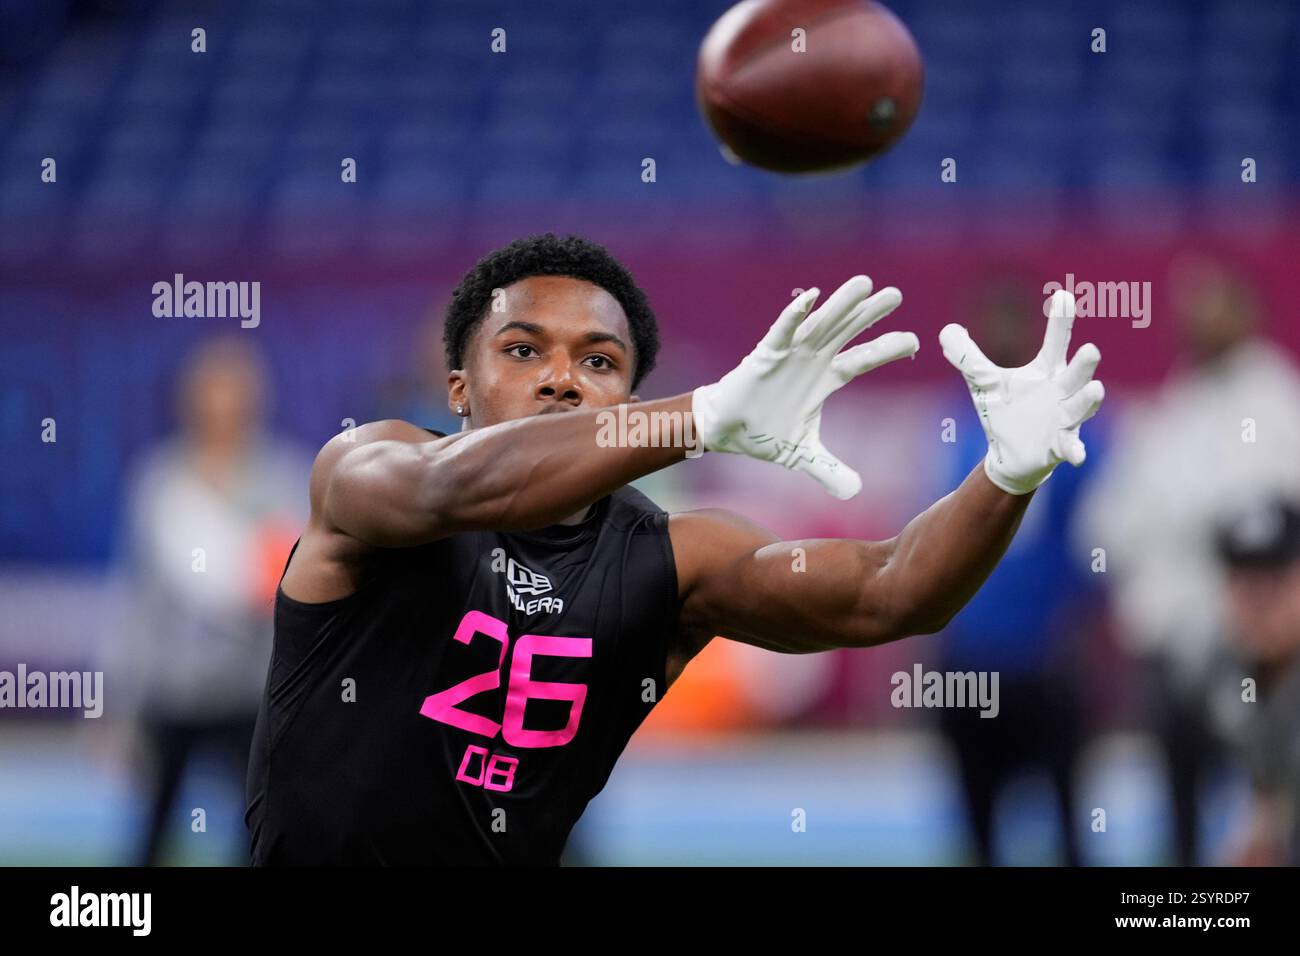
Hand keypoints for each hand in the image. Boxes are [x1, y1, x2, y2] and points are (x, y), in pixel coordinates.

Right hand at [691, 275, 918, 498]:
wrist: (724, 430)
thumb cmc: (762, 433)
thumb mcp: (801, 455)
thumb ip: (827, 469)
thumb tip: (854, 493)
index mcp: (825, 379)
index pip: (862, 359)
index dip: (886, 350)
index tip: (915, 342)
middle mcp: (812, 361)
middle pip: (847, 332)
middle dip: (870, 314)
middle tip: (897, 294)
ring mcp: (789, 354)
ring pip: (820, 325)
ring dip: (841, 305)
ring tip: (864, 283)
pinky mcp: (764, 355)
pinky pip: (781, 333)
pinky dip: (794, 316)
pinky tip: (811, 297)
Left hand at [940, 289, 1104, 495]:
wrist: (1009, 455)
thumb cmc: (1005, 411)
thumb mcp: (985, 383)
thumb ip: (968, 358)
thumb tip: (946, 331)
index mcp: (1046, 372)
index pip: (1055, 342)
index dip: (1060, 321)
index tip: (1063, 296)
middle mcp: (1062, 391)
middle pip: (1075, 374)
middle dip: (1084, 364)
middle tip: (1091, 349)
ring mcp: (1064, 419)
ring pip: (1080, 407)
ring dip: (1088, 400)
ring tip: (1096, 389)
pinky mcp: (1060, 445)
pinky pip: (1071, 447)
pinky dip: (1075, 450)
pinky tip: (1078, 454)